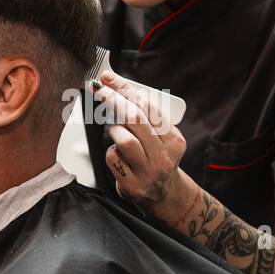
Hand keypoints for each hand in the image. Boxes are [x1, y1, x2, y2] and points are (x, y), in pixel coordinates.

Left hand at [94, 71, 194, 221]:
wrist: (163, 194)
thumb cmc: (156, 158)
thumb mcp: (161, 138)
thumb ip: (145, 118)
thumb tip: (115, 88)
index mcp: (174, 140)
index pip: (149, 106)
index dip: (126, 89)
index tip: (109, 78)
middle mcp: (164, 156)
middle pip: (136, 119)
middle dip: (114, 100)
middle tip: (100, 90)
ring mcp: (148, 172)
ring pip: (125, 140)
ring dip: (113, 129)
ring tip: (112, 128)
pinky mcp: (132, 185)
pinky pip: (113, 159)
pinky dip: (110, 151)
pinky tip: (115, 152)